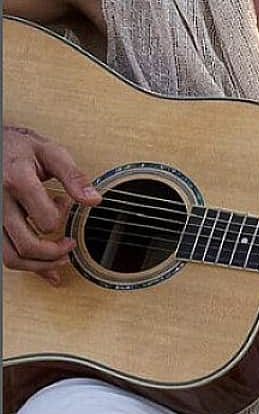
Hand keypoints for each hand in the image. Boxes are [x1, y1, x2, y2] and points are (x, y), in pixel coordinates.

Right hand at [2, 125, 99, 284]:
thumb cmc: (21, 148)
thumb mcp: (51, 152)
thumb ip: (73, 176)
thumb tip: (93, 199)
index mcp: (17, 182)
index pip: (44, 219)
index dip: (62, 217)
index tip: (66, 204)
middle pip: (26, 245)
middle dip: (54, 253)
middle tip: (70, 246)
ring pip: (9, 257)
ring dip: (38, 265)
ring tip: (58, 259)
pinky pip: (3, 251)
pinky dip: (23, 263)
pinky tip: (41, 265)